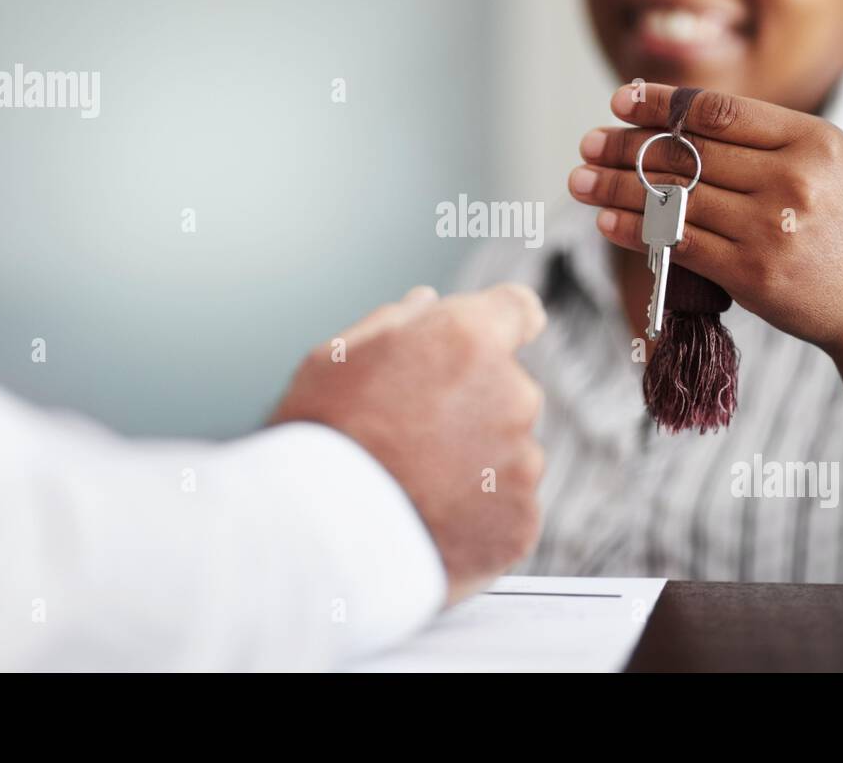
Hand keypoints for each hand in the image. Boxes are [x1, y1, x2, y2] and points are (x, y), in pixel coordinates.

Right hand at [271, 283, 547, 604]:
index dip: (502, 324)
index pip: (519, 309)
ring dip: (477, 465)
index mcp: (471, 339)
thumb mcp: (338, 356)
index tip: (485, 346)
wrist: (319, 538)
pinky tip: (431, 523)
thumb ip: (398, 321)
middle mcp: (512, 393)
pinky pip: (507, 511)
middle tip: (413, 438)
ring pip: (510, 454)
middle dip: (473, 406)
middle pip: (508, 390)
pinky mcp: (521, 522)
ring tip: (414, 488)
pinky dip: (479, 517)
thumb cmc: (320, 438)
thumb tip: (428, 304)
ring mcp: (522, 463)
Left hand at [569, 83, 842, 357]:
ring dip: (615, 187)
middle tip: (588, 142)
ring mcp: (771, 228)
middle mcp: (792, 178)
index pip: (717, 112)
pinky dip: (635, 230)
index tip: (619, 101)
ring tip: (579, 180)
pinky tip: (606, 220)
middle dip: (625, 146)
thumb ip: (767, 139)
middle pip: (687, 153)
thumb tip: (679, 120)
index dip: (660, 104)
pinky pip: (678, 242)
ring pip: (674, 198)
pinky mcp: (751, 274)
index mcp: (812, 140)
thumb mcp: (830, 163)